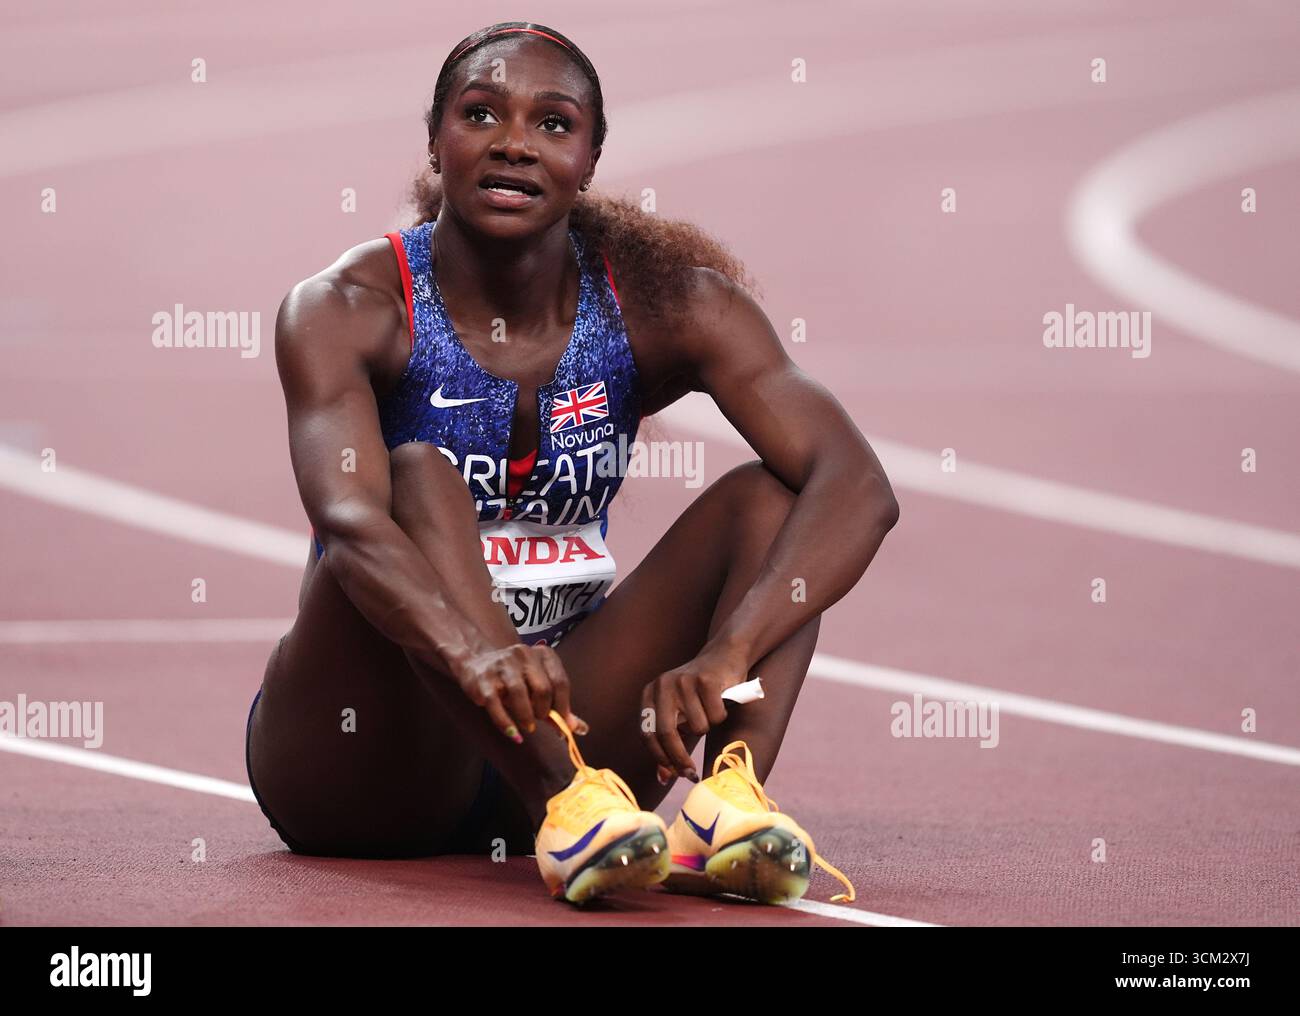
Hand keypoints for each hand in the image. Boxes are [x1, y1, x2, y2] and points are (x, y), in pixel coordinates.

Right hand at [450, 643, 587, 742]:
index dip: (563, 707)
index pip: (561, 682)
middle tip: (538, 721)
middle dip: (543, 711)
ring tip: (527, 727)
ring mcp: (502, 665)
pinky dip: (506, 724)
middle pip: (543, 689)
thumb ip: (559, 707)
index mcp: (542, 654)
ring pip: (520, 695)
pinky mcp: (483, 679)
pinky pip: (495, 705)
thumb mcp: (538, 688)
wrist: (478, 665)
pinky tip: (513, 734)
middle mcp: (523, 654)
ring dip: (526, 718)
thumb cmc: (515, 681)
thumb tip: (581, 729)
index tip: (561, 723)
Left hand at [640, 643, 750, 781]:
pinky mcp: (706, 680)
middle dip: (679, 758)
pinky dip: (721, 716)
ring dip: (707, 727)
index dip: (660, 758)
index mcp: (649, 693)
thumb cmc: (698, 693)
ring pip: (698, 727)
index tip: (673, 775)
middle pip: (667, 733)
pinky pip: (715, 716)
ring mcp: (684, 681)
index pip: (647, 734)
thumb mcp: (678, 714)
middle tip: (691, 773)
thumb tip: (663, 778)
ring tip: (709, 712)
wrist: (723, 656)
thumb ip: (668, 742)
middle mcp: (662, 685)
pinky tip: (720, 702)